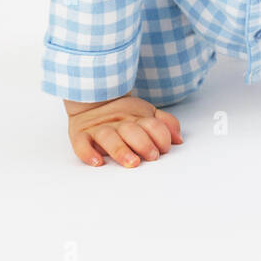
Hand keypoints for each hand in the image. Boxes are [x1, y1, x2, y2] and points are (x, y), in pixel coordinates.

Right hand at [65, 94, 183, 167]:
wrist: (92, 99)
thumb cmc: (123, 114)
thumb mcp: (147, 113)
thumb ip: (165, 124)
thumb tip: (179, 139)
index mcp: (137, 118)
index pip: (152, 125)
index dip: (161, 136)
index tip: (164, 149)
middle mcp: (118, 123)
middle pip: (132, 131)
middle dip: (144, 144)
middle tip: (152, 156)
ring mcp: (99, 129)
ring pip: (108, 138)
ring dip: (121, 150)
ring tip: (132, 162)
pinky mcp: (81, 135)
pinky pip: (81, 143)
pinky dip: (87, 153)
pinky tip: (97, 162)